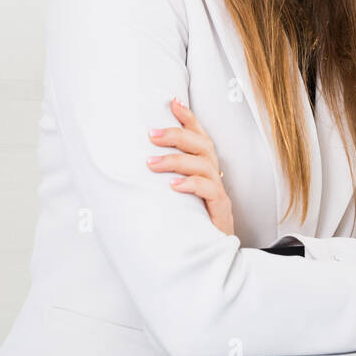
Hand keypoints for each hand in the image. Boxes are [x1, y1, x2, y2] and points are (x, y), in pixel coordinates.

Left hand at [146, 97, 233, 236]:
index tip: (172, 101)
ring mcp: (218, 192)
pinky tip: (174, 186)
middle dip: (177, 135)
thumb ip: (165, 177)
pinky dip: (191, 185)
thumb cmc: (192, 221)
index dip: (188, 118)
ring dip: (176, 160)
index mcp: (205, 168)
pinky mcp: (220, 210)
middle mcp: (214, 176)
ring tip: (152, 163)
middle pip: (202, 145)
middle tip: (151, 134)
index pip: (200, 136)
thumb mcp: (177, 195)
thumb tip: (135, 163)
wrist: (212, 254)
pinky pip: (210, 191)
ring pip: (204, 165)